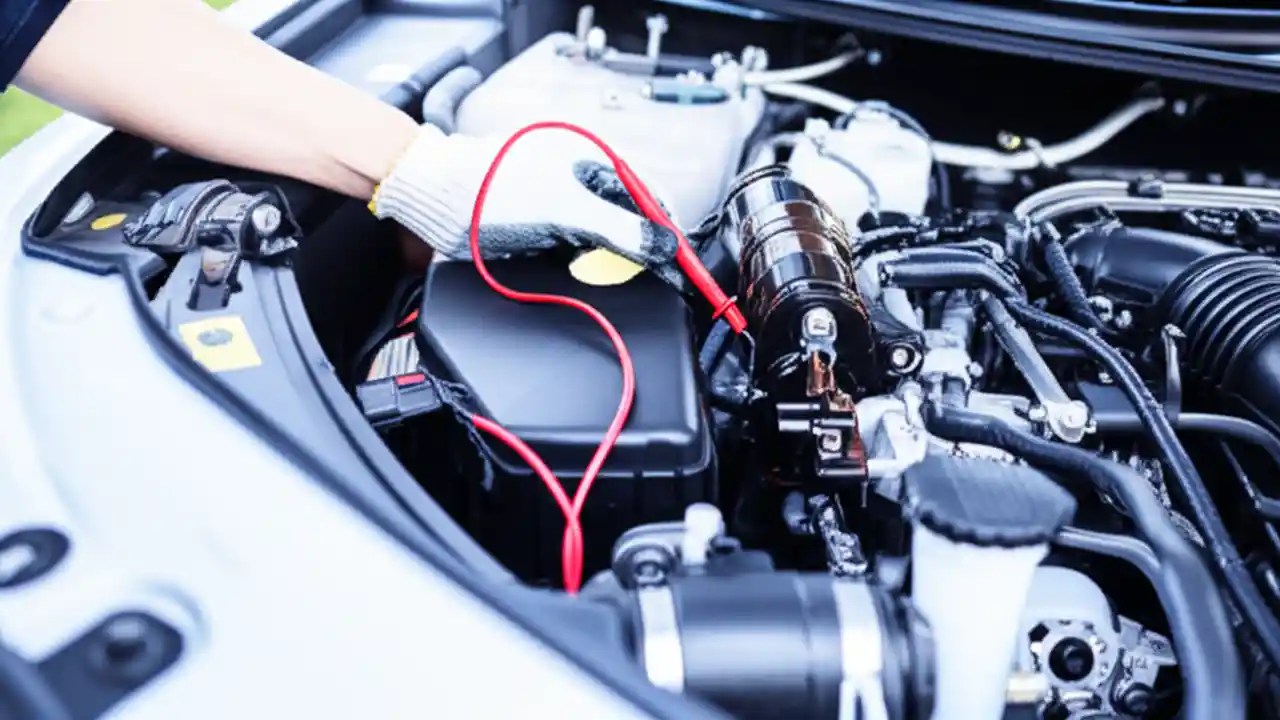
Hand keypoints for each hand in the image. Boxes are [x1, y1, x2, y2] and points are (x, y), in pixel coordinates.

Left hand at [371, 125, 688, 289]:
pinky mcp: (541, 222)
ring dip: (609, 259)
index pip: (647, 196)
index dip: (665, 232)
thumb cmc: (492, 193)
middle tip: (652, 279)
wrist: (436, 202)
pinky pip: (577, 246)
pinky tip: (580, 272)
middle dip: (638, 249)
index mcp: (591, 157)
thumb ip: (619, 229)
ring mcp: (559, 200)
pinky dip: (584, 263)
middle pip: (628, 218)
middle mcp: (579, 175)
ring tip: (610, 275)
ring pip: (603, 236)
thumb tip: (662, 247)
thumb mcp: (566, 211)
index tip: (678, 265)